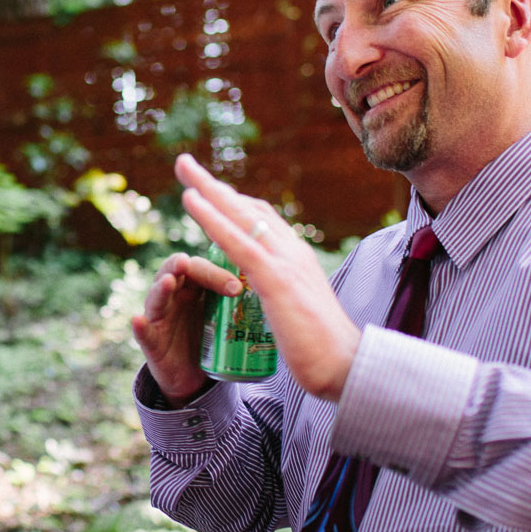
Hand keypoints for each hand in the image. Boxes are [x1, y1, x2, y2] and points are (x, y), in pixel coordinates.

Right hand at [130, 248, 241, 403]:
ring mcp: (160, 317)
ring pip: (156, 296)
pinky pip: (143, 332)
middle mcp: (175, 295)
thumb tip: (289, 285)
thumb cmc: (214, 339)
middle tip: (191, 266)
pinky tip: (138, 320)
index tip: (237, 286)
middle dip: (187, 268)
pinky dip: (140, 326)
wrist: (196, 378)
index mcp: (196, 286)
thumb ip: (248, 300)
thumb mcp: (230, 316)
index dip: (218, 271)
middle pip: (176, 271)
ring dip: (161, 287)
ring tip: (168, 281)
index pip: (203, 266)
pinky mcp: (151, 342)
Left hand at [167, 154, 362, 400]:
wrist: (347, 367)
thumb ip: (280, 297)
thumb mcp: (295, 312)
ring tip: (184, 168)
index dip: (233, 202)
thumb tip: (265, 297)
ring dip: (208, 189)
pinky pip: (237, 241)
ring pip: (240, 215)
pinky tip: (192, 202)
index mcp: (296, 258)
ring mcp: (285, 262)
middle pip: (247, 207)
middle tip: (186, 164)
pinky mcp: (276, 280)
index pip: (261, 219)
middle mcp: (291, 251)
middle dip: (214, 185)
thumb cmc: (321, 349)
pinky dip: (212, 218)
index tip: (209, 190)